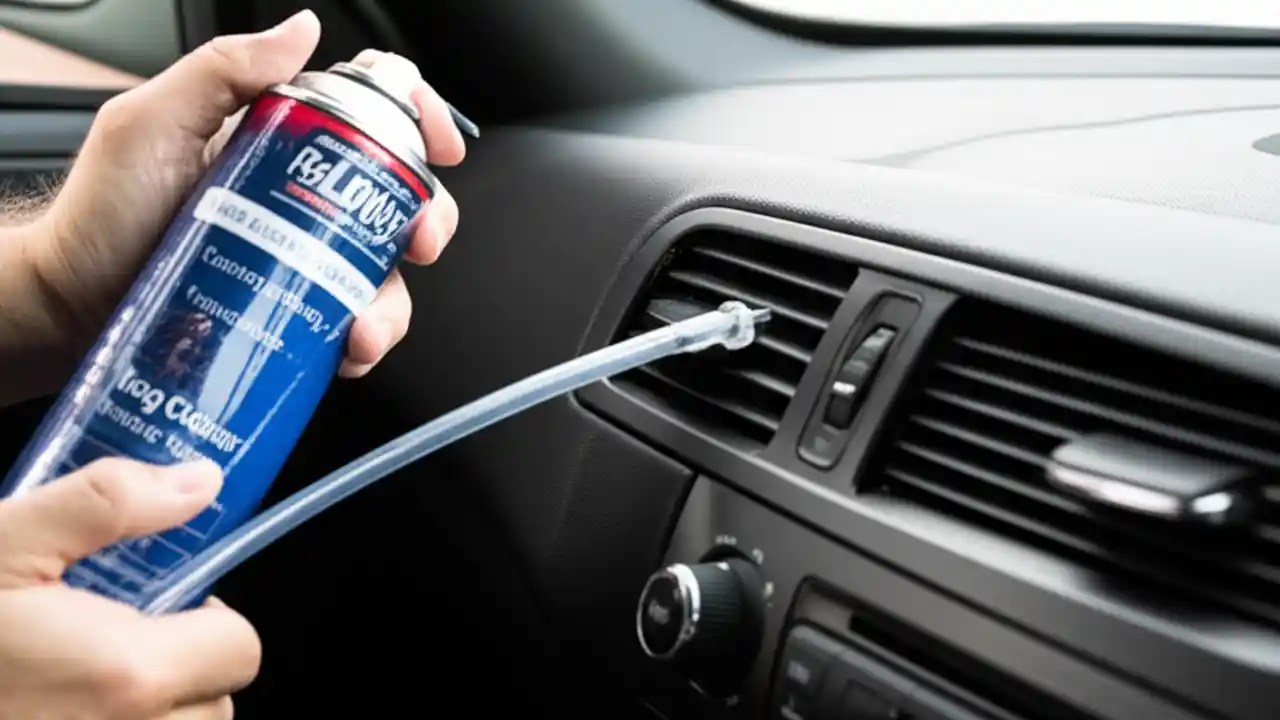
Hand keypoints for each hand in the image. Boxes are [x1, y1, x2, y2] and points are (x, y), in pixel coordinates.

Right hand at [0, 458, 259, 718]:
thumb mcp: (5, 541)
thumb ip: (108, 505)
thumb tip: (201, 482)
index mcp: (124, 673)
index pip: (240, 648)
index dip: (214, 618)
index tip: (166, 600)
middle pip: (217, 702)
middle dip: (186, 666)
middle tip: (120, 636)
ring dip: (156, 707)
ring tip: (89, 674)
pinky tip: (61, 704)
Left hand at [16, 9, 464, 385]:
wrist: (69, 307)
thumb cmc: (100, 213)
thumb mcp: (151, 124)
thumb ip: (223, 71)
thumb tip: (301, 30)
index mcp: (280, 142)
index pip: (367, 111)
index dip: (418, 118)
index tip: (437, 145)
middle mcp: (302, 199)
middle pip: (399, 196)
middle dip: (430, 217)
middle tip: (418, 240)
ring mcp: (303, 260)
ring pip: (385, 272)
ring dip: (395, 302)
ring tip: (363, 323)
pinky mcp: (297, 315)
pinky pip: (353, 326)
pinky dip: (364, 342)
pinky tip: (345, 348)